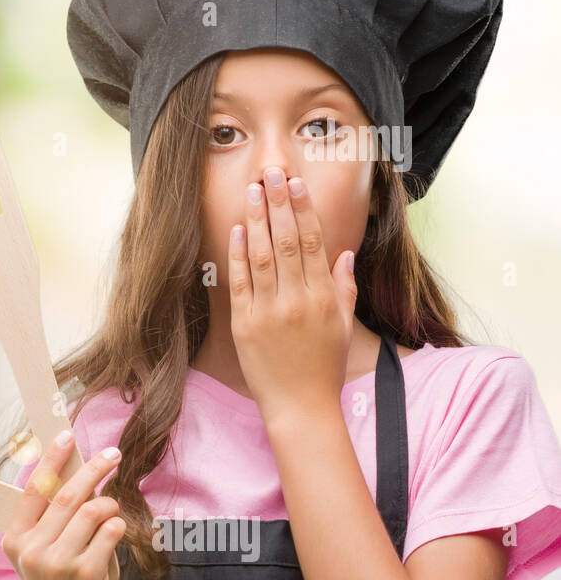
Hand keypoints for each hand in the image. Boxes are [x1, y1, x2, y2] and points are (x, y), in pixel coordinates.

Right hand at [2, 430, 126, 579]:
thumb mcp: (40, 552)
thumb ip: (51, 519)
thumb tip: (76, 473)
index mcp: (16, 539)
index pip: (34, 490)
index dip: (51, 460)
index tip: (66, 435)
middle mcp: (33, 550)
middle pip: (67, 496)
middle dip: (93, 469)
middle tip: (113, 455)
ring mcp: (58, 564)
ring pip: (92, 512)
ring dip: (109, 505)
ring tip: (111, 510)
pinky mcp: (85, 575)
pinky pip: (110, 532)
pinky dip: (118, 526)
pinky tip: (115, 533)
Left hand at [228, 166, 355, 426]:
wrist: (300, 406)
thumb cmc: (323, 367)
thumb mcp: (344, 326)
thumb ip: (345, 287)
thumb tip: (345, 253)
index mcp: (324, 297)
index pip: (312, 243)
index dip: (302, 210)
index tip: (295, 184)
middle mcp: (298, 299)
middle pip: (286, 241)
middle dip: (278, 204)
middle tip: (270, 173)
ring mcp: (270, 311)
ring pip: (262, 256)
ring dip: (256, 221)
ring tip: (252, 192)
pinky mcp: (245, 324)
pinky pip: (240, 282)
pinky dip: (237, 255)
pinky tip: (235, 231)